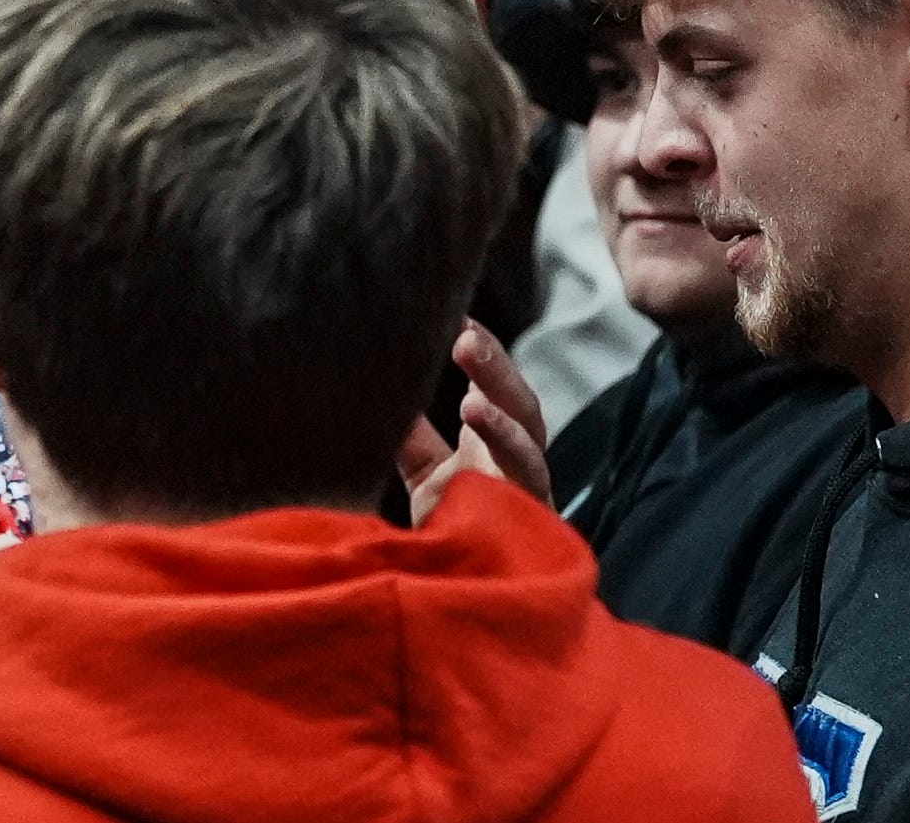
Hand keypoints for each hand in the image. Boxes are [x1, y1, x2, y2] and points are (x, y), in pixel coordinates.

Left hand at [397, 321, 553, 522]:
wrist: (469, 596)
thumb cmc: (454, 529)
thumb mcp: (427, 474)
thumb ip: (412, 434)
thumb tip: (379, 382)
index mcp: (495, 442)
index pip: (496, 387)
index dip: (483, 353)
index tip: (454, 313)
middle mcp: (517, 461)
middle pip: (519, 404)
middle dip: (497, 369)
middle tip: (465, 335)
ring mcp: (527, 493)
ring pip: (530, 447)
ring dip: (503, 421)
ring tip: (473, 401)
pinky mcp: (529, 527)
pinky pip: (526, 492)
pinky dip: (508, 463)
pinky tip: (483, 452)